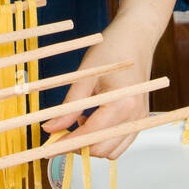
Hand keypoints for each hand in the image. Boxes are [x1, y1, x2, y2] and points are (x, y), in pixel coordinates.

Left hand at [40, 12, 157, 159]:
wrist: (136, 37)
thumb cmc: (112, 50)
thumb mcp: (85, 76)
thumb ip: (69, 105)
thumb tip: (50, 128)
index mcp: (122, 103)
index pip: (90, 135)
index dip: (66, 144)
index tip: (48, 147)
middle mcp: (135, 116)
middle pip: (101, 149)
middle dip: (78, 146)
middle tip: (59, 134)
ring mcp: (140, 119)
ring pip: (112, 151)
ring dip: (92, 144)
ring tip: (78, 123)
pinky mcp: (140, 118)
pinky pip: (121, 142)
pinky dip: (104, 140)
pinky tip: (92, 121)